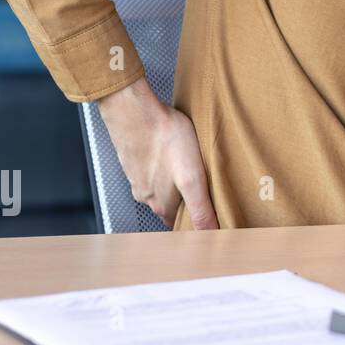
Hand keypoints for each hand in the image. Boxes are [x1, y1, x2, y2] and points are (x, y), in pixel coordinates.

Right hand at [97, 76, 218, 229]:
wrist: (134, 108)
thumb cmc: (165, 139)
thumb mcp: (192, 178)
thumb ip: (200, 209)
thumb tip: (210, 235)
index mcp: (160, 204)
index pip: (180, 224)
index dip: (196, 222)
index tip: (210, 216)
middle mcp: (146, 194)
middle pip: (171, 206)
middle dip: (188, 201)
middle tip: (206, 190)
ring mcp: (137, 176)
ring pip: (161, 187)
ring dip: (176, 182)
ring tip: (192, 170)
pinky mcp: (135, 158)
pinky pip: (153, 168)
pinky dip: (164, 165)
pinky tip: (174, 154)